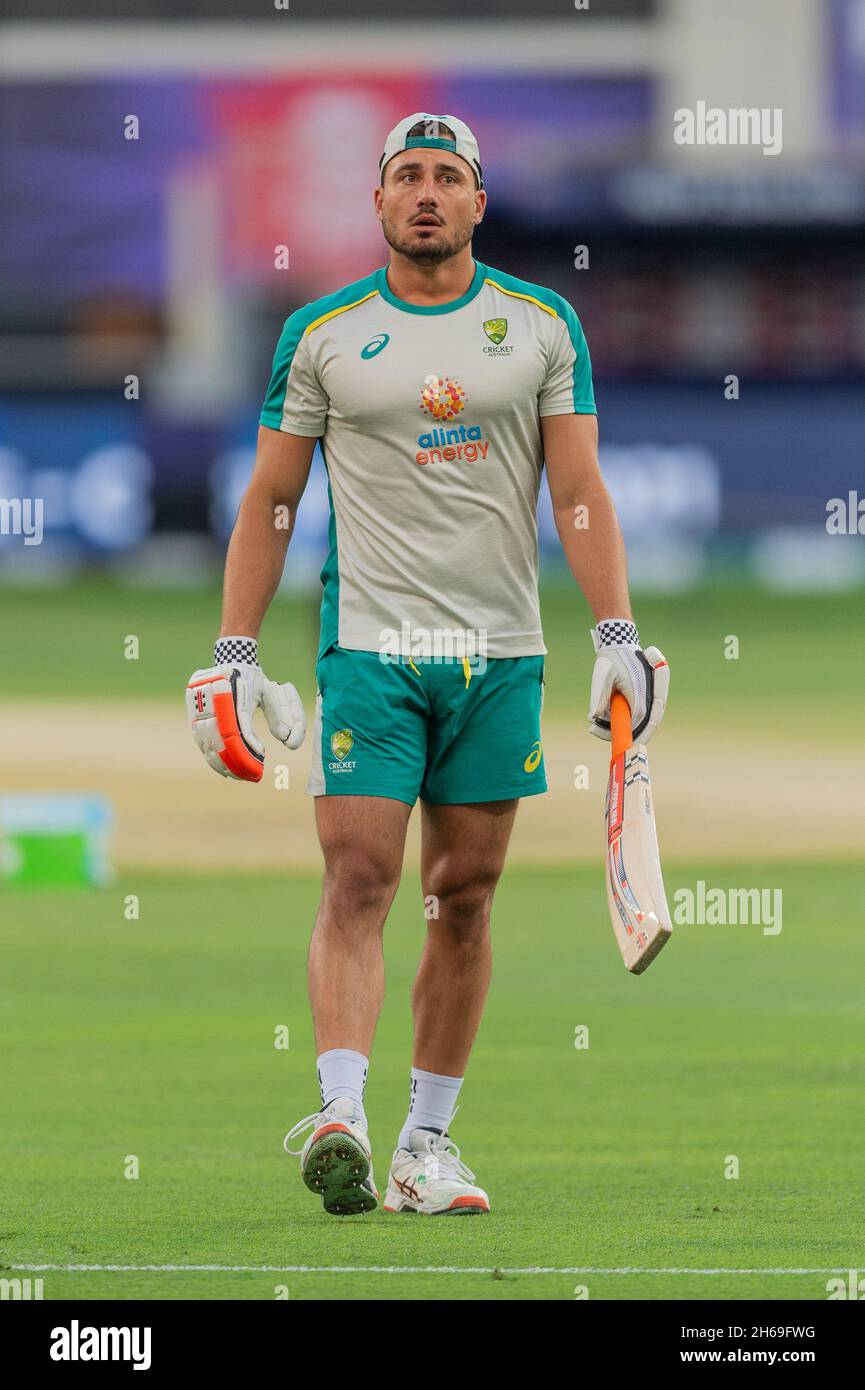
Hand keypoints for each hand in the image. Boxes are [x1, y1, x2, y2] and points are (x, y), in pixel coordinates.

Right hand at [186, 641, 305, 781]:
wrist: (230, 659)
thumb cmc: (254, 679)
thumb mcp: (270, 692)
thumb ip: (281, 713)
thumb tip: (287, 740)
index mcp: (232, 689)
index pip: (238, 724)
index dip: (248, 744)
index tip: (262, 756)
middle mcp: (211, 697)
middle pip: (219, 737)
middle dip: (234, 760)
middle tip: (249, 775)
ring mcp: (198, 704)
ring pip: (206, 741)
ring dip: (220, 761)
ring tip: (236, 775)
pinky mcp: (192, 711)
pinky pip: (199, 738)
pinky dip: (210, 754)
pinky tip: (221, 767)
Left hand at [587, 618, 668, 744]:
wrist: (620, 644)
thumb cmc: (611, 658)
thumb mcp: (601, 675)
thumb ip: (598, 695)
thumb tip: (593, 716)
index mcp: (641, 689)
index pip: (640, 719)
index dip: (630, 733)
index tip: (619, 743)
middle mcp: (651, 693)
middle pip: (649, 723)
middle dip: (633, 736)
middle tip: (614, 744)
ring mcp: (651, 694)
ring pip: (646, 719)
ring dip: (628, 727)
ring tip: (598, 727)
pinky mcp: (647, 696)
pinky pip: (642, 712)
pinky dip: (628, 719)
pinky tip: (605, 721)